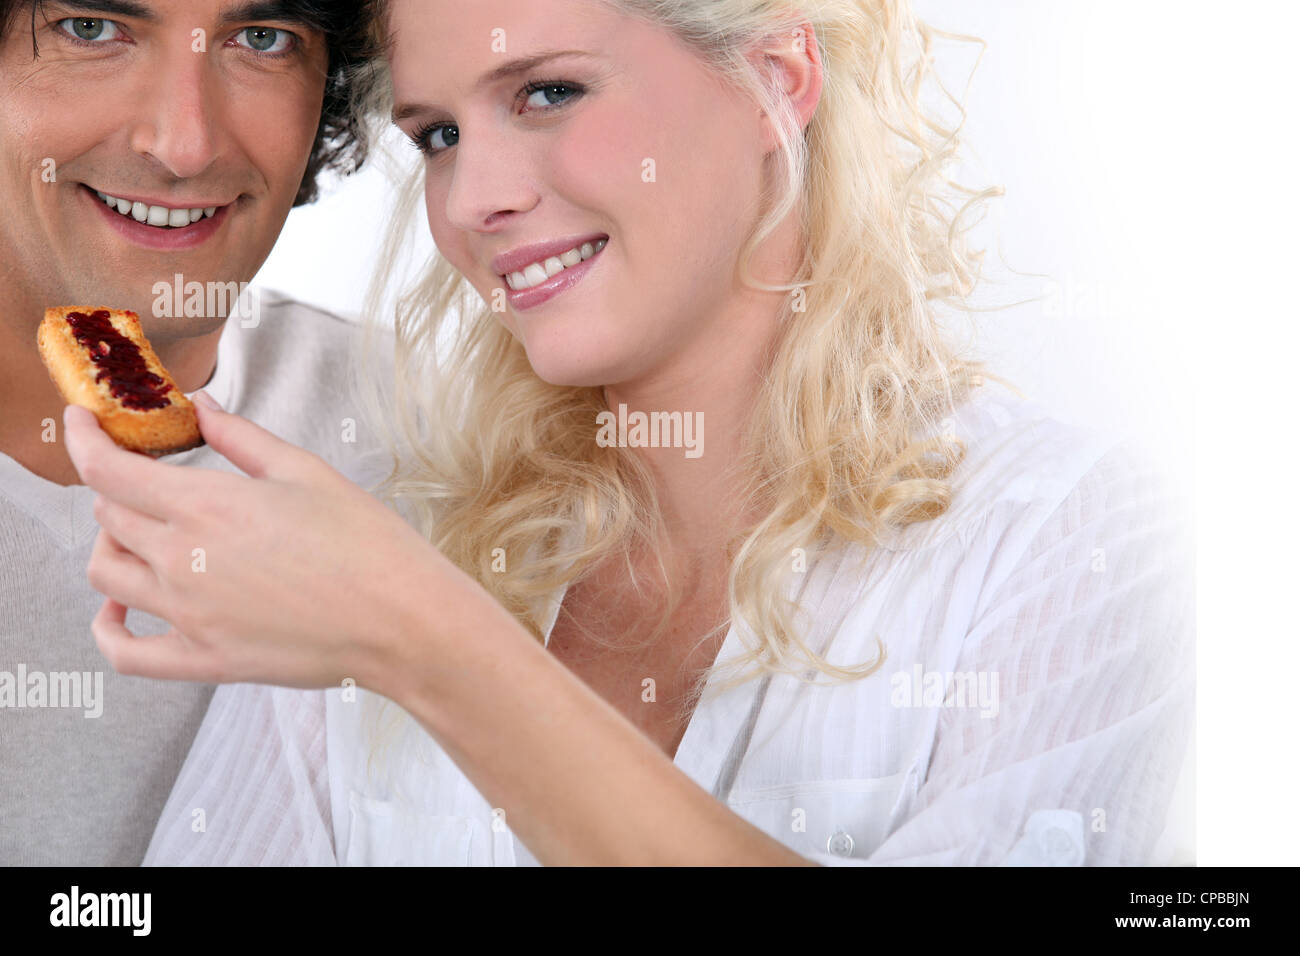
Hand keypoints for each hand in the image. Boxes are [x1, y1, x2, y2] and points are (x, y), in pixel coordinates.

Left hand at [62, 394, 445, 689]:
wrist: (403, 620)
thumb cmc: (368, 544)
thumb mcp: (306, 471)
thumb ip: (241, 437)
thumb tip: (200, 407)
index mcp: (208, 504)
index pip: (108, 469)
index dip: (84, 438)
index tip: (81, 422)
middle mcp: (183, 559)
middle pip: (109, 516)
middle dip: (115, 486)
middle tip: (143, 476)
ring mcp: (188, 615)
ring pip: (106, 573)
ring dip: (111, 545)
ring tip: (141, 534)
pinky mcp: (203, 659)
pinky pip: (125, 652)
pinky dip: (107, 628)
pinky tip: (118, 610)